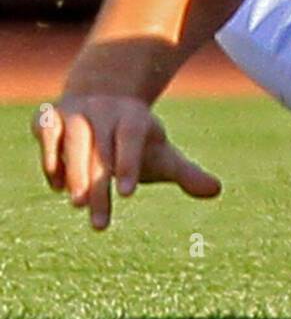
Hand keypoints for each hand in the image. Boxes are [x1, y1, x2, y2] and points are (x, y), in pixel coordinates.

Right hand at [32, 94, 221, 230]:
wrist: (103, 95)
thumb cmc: (133, 135)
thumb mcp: (159, 152)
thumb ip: (185, 172)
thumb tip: (216, 190)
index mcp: (134, 118)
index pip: (132, 140)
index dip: (129, 165)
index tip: (127, 194)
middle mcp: (105, 112)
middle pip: (100, 150)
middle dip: (97, 186)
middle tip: (100, 224)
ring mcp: (76, 112)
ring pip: (72, 141)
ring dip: (72, 172)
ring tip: (76, 204)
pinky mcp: (50, 116)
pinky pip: (46, 132)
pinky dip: (48, 155)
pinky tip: (56, 183)